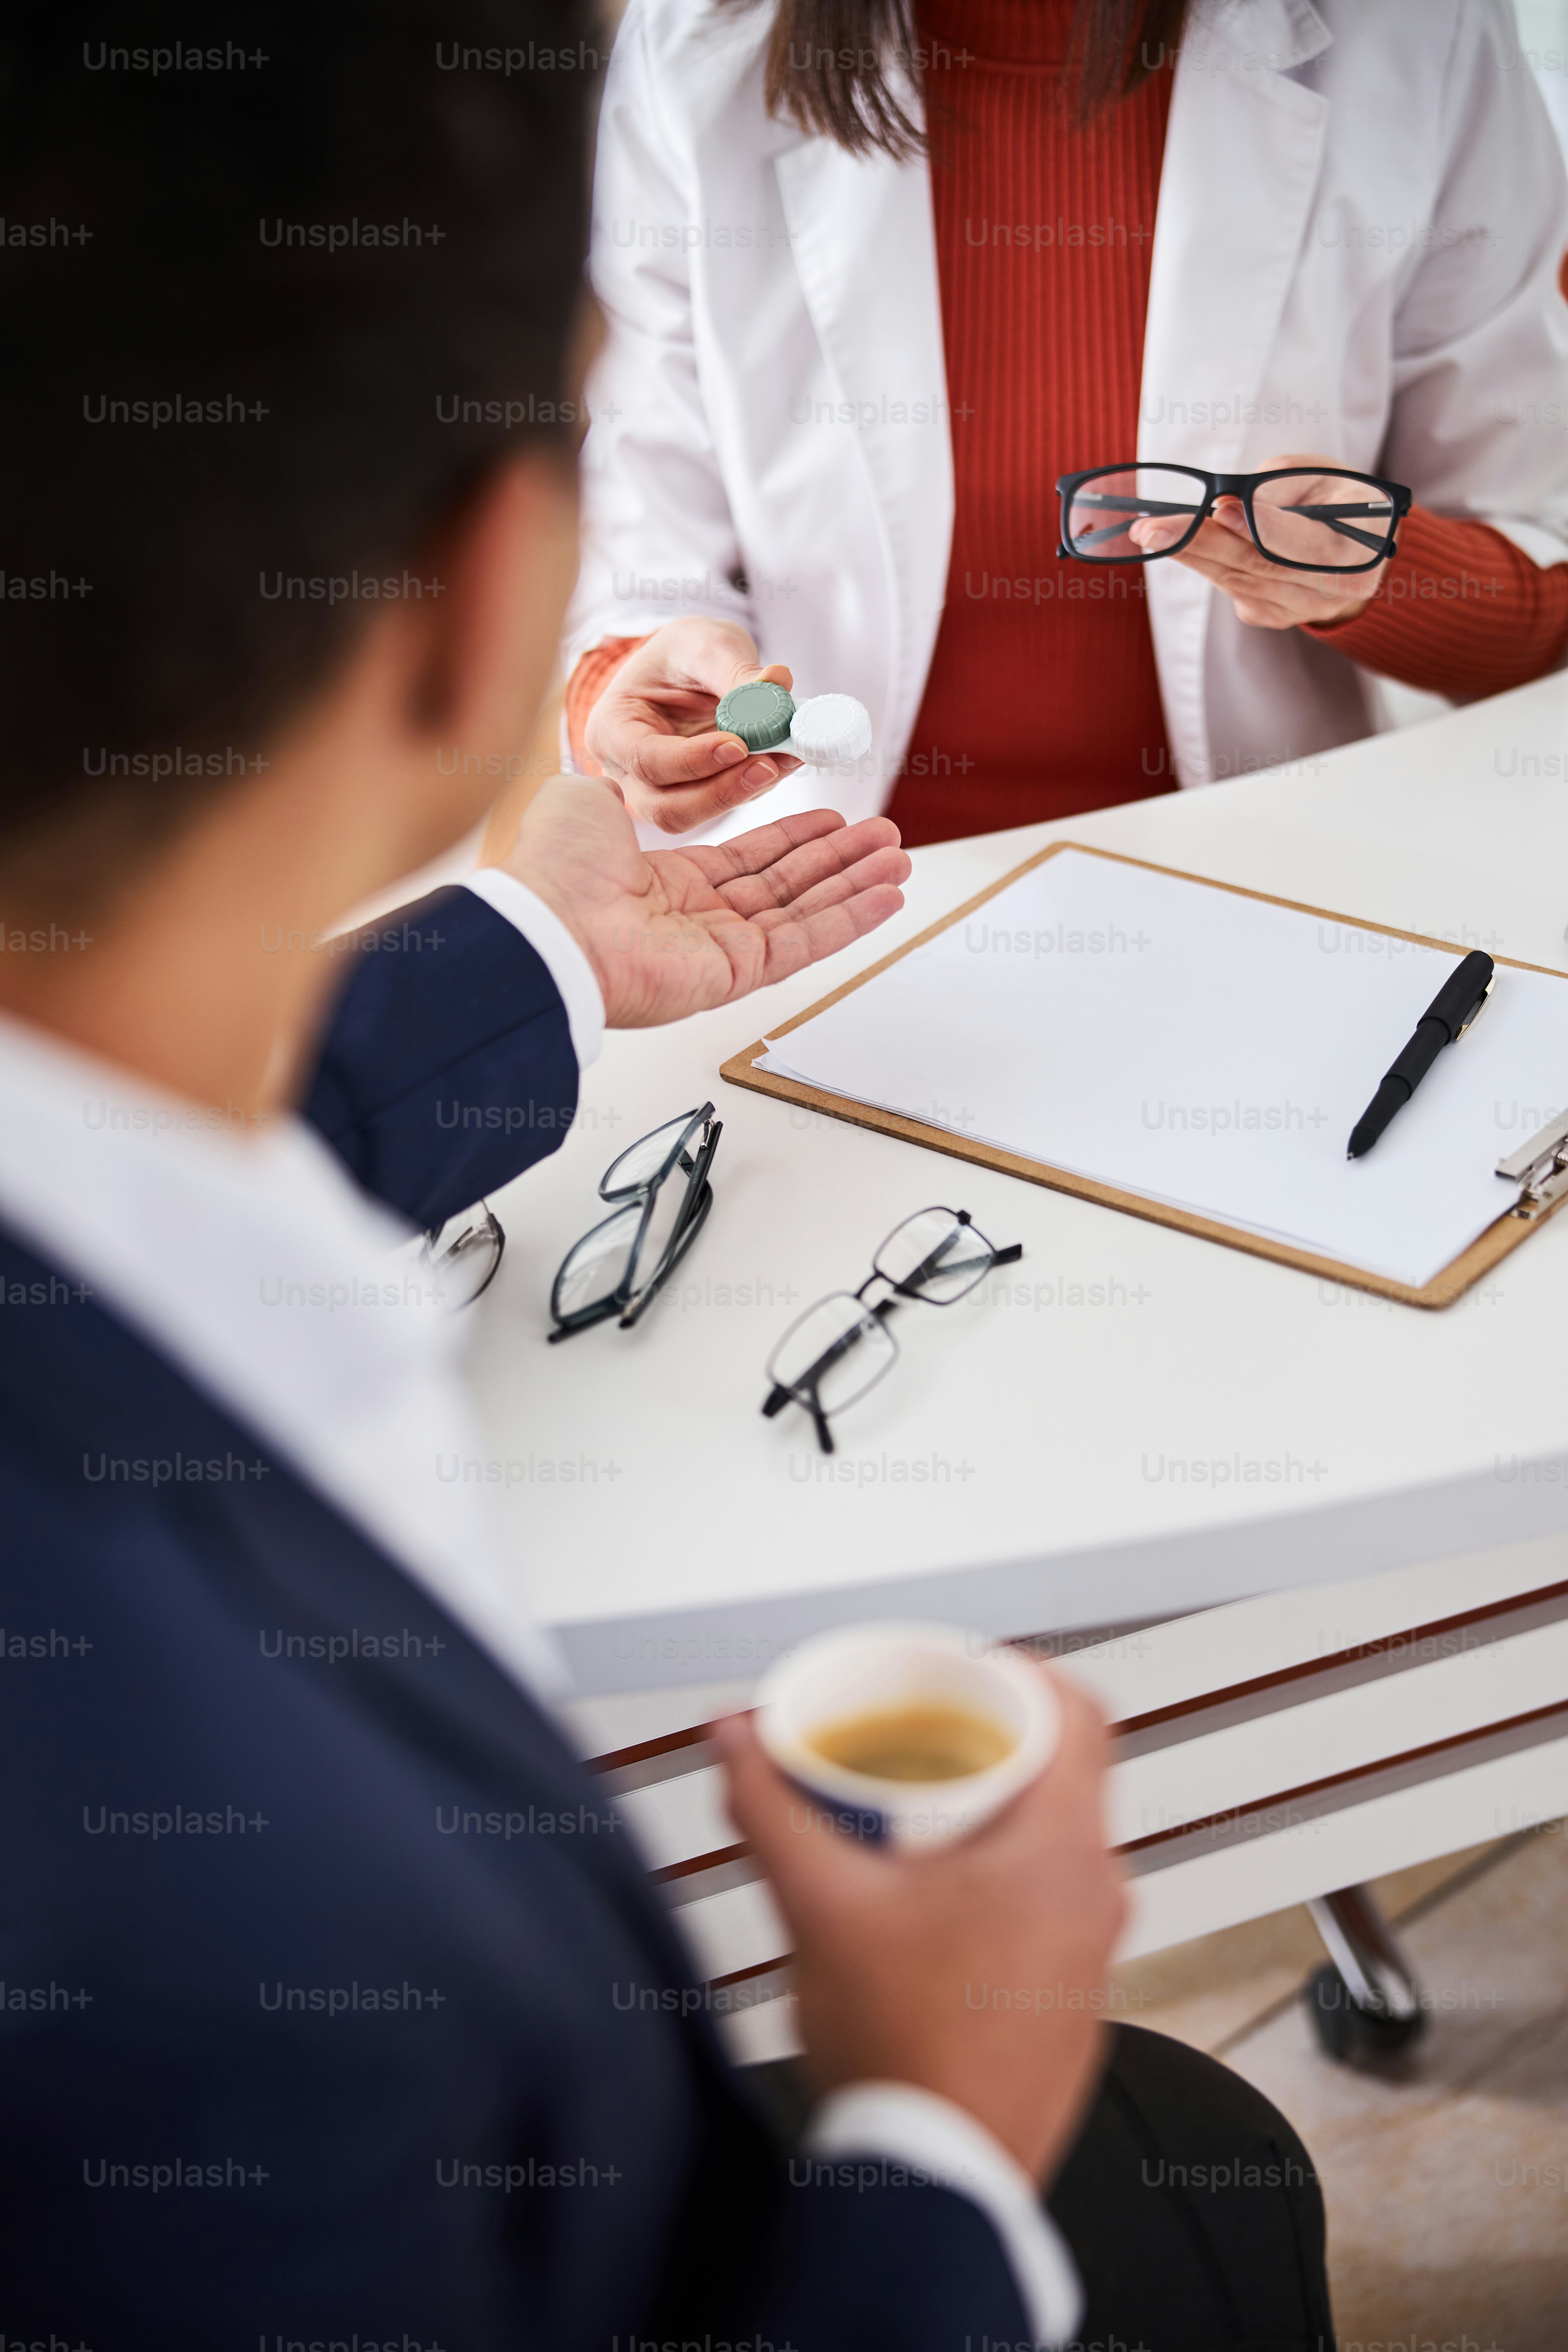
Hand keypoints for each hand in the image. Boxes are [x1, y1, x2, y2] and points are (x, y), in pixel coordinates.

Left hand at [504, 772, 908, 1026]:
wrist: (545, 926)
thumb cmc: (554, 870)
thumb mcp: (585, 803)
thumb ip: (618, 793)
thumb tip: (615, 783)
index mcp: (665, 882)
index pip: (746, 859)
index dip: (793, 837)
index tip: (831, 820)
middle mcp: (697, 919)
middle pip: (787, 886)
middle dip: (840, 861)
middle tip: (883, 837)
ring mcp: (720, 948)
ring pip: (804, 912)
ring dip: (856, 886)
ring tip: (899, 858)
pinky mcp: (736, 973)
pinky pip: (804, 942)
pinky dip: (850, 919)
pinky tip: (887, 896)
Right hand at [584, 616, 804, 834]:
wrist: (692, 664)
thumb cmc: (684, 651)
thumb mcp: (705, 643)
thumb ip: (733, 668)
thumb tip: (775, 685)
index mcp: (611, 728)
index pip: (646, 759)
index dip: (692, 760)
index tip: (738, 745)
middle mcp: (627, 770)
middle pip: (666, 806)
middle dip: (720, 792)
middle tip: (769, 765)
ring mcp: (658, 790)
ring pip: (694, 816)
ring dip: (742, 793)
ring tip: (784, 758)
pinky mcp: (694, 797)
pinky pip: (721, 804)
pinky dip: (754, 787)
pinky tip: (782, 759)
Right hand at [718, 1668, 1125, 2184]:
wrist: (937, 2179)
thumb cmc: (903, 2053)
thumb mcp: (819, 1904)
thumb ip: (771, 1806)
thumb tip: (736, 1739)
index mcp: (1060, 1854)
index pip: (1077, 1711)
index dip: (1018, 1674)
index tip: (961, 1675)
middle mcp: (1097, 1897)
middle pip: (1063, 1775)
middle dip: (986, 1748)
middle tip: (917, 1745)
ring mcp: (1093, 1955)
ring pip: (1057, 1845)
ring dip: (992, 1820)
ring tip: (914, 1827)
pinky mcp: (1075, 2001)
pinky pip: (1053, 1907)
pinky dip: (1003, 1884)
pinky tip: (935, 1907)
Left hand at [1134, 452, 1390, 629]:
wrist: (1356, 556)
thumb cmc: (1339, 503)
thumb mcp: (1325, 476)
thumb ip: (1281, 483)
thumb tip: (1227, 504)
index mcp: (1354, 549)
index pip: (1302, 544)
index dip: (1261, 527)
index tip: (1222, 510)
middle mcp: (1328, 589)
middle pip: (1256, 565)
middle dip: (1199, 543)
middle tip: (1150, 529)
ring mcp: (1297, 609)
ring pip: (1235, 580)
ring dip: (1189, 554)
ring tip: (1148, 533)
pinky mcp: (1270, 616)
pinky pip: (1231, 588)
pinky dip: (1207, 563)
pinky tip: (1186, 546)